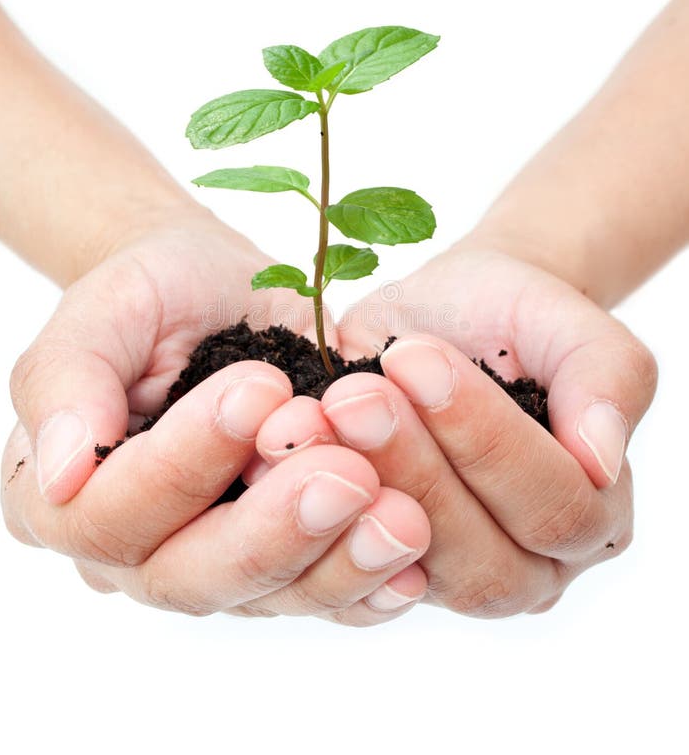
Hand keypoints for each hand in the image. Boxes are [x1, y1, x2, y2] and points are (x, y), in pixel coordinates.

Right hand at [1, 214, 430, 624]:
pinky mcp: (287, 558)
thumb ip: (67, 379)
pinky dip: (371, 585)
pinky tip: (414, 566)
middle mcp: (137, 552)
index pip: (112, 514)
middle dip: (273, 529)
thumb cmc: (152, 295)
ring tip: (401, 515)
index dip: (183, 464)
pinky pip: (326, 595)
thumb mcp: (102, 311)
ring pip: (271, 596)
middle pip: (193, 576)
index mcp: (65, 500)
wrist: (217, 292)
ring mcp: (216, 563)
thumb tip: (59, 471)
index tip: (258, 391)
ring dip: (339, 562)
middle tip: (345, 474)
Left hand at [249, 238, 656, 616]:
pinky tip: (282, 452)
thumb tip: (601, 457)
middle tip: (355, 393)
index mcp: (591, 517)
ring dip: (358, 486)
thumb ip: (607, 380)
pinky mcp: (379, 558)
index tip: (416, 356)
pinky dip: (308, 512)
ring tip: (319, 412)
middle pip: (479, 557)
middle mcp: (528, 567)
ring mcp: (449, 574)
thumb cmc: (518, 320)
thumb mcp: (571, 326)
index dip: (485, 437)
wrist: (452, 316)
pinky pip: (343, 559)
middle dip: (412, 470)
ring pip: (406, 564)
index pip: (552, 505)